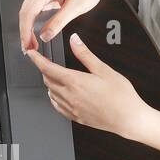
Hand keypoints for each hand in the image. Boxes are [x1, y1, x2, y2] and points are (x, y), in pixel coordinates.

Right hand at [17, 0, 107, 50]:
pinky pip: (34, 9)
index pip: (29, 12)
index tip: (27, 44)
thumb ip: (58, 22)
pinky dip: (33, 22)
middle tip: (28, 48)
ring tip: (31, 43)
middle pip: (25, 12)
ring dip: (28, 28)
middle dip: (25, 32)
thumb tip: (44, 35)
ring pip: (28, 11)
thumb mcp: (76, 7)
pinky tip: (34, 32)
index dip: (26, 31)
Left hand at [27, 32, 146, 139]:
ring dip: (49, 83)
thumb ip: (85, 55)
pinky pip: (58, 107)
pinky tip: (59, 95)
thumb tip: (75, 41)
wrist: (128, 119)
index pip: (48, 68)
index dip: (37, 59)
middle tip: (46, 62)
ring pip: (51, 94)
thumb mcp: (104, 69)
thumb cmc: (120, 96)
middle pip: (47, 81)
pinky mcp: (76, 117)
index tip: (31, 54)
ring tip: (53, 76)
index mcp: (75, 82)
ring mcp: (72, 108)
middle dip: (44, 70)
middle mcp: (70, 96)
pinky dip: (54, 98)